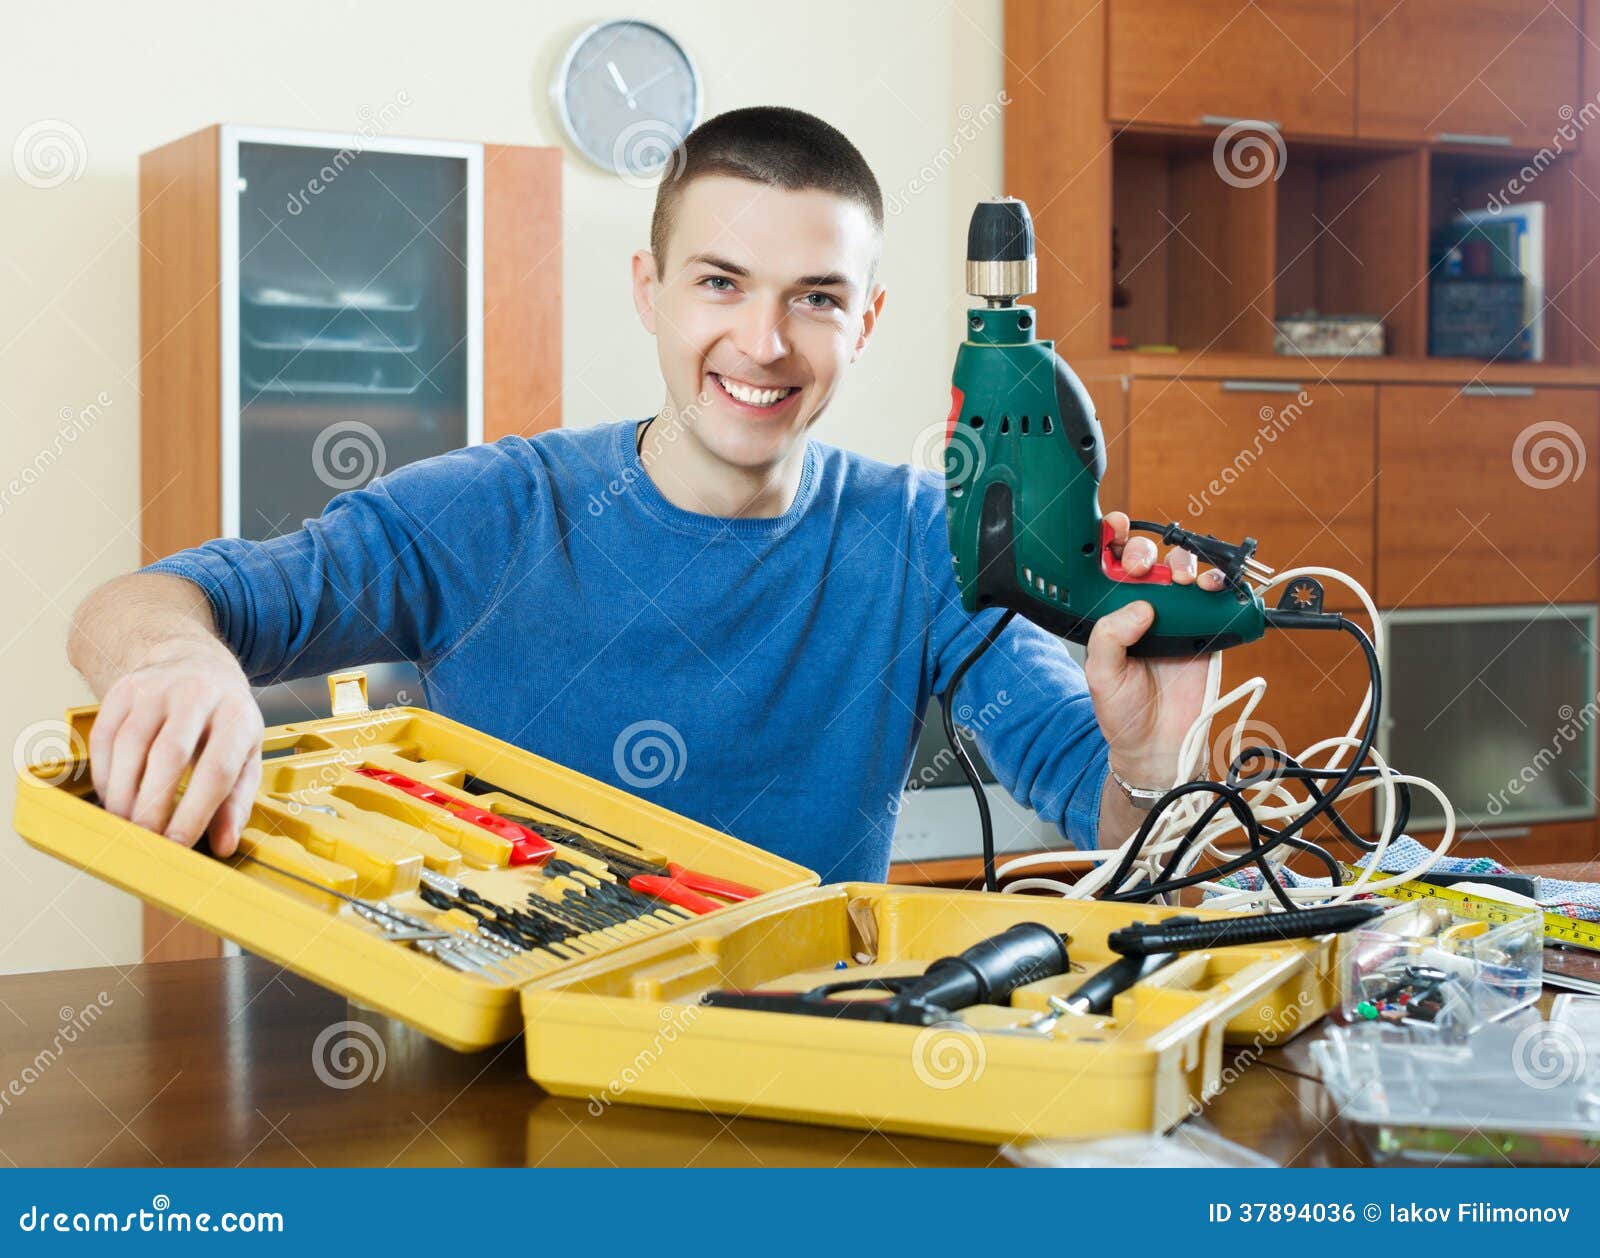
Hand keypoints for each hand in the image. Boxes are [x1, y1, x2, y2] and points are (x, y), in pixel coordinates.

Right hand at [88, 640, 263, 856]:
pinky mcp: (124, 689)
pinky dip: (105, 775)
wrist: (196, 664)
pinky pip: (105, 737)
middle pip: (169, 756)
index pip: (217, 770)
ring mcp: (158, 688)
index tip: (178, 844)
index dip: (195, 812)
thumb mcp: (246, 755)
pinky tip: (113, 797)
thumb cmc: (225, 719)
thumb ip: (237, 801)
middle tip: (146, 839)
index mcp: (237, 716)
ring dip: (123, 794)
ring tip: (127, 824)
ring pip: (130, 746)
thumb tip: (224, 845)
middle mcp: (198, 695)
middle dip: (153, 806)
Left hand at [1083, 511, 1220, 789]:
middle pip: (1151, 561)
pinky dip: (1219, 585)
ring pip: (1185, 573)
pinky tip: (1212, 586)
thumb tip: (1140, 606)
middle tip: (1143, 567)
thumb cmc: (1122, 711)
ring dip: (1186, 564)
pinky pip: (1217, 600)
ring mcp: (1179, 618)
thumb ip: (1110, 636)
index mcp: (1114, 613)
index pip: (1112, 567)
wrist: (1158, 746)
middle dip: (1147, 552)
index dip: (1114, 541)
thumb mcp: (1100, 673)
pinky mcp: (1208, 631)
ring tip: (1183, 578)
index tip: (1114, 529)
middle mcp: (1147, 608)